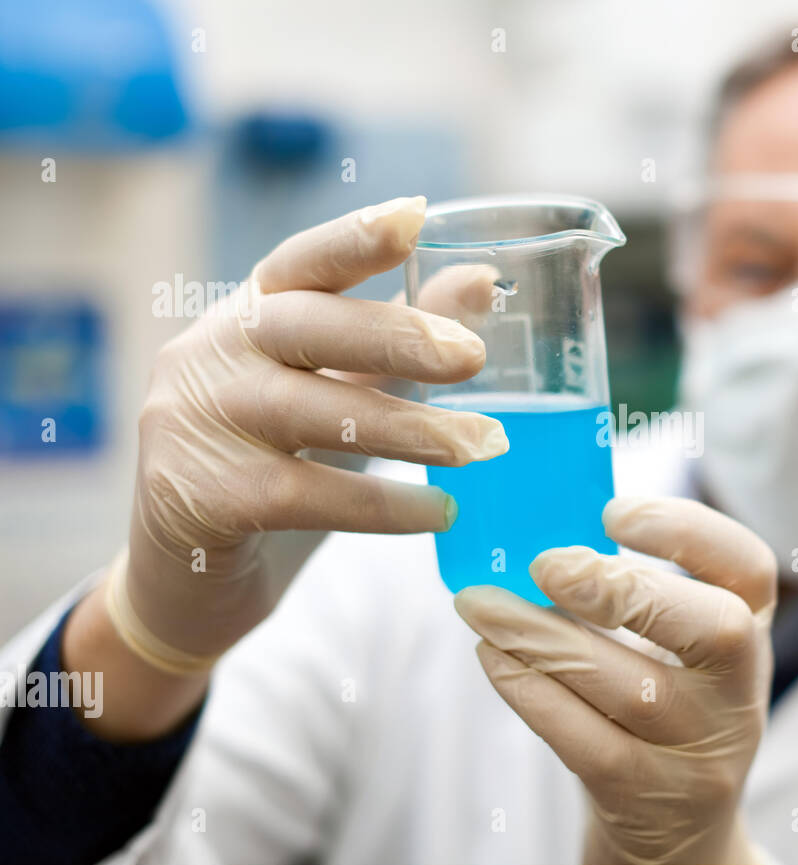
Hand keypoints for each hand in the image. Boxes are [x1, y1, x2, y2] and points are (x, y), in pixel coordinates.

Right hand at [66, 197, 509, 738]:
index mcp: (246, 319)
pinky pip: (304, 494)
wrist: (181, 581)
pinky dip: (384, 506)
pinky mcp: (198, 497)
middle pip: (304, 326)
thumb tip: (483, 282)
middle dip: (396, 336)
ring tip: (484, 446)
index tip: (416, 217)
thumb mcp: (337, 396)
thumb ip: (400, 341)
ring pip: (310, 413)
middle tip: (473, 357)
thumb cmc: (273, 470)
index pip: (299, 263)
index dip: (353, 238)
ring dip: (408, 430)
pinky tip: (441, 511)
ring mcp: (195, 425)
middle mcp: (210, 357)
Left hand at [455, 496, 776, 864]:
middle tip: (545, 563)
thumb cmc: (665, 712)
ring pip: (630, 689)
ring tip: (479, 602)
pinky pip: (583, 739)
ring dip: (542, 636)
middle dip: (625, 589)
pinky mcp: (646, 796)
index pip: (750, 568)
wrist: (677, 835)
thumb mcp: (681, 648)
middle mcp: (741, 692)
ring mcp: (700, 751)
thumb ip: (639, 592)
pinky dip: (529, 690)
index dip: (688, 529)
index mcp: (753, 630)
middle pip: (715, 631)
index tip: (614, 511)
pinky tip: (492, 654)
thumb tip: (544, 531)